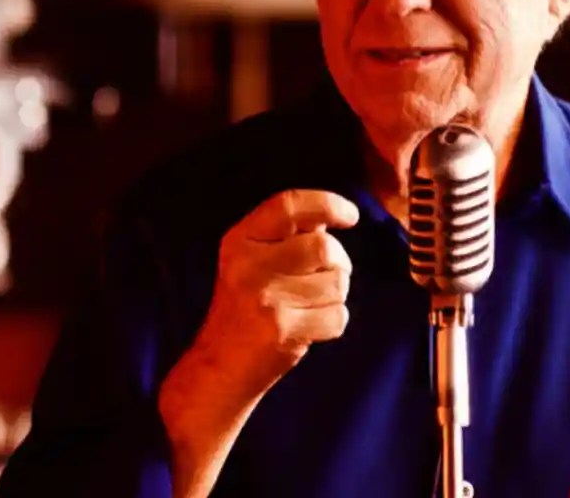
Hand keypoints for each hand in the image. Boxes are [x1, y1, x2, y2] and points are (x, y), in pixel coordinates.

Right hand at [194, 189, 359, 394]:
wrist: (219, 366)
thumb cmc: (245, 307)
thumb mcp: (252, 260)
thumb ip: (287, 236)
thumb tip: (330, 217)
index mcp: (240, 240)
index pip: (289, 205)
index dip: (328, 204)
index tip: (350, 216)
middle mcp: (249, 265)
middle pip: (324, 246)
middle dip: (338, 262)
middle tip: (326, 275)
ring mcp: (265, 299)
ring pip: (337, 283)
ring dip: (335, 294)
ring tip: (310, 304)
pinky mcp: (282, 331)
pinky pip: (338, 316)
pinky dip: (333, 321)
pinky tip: (309, 325)